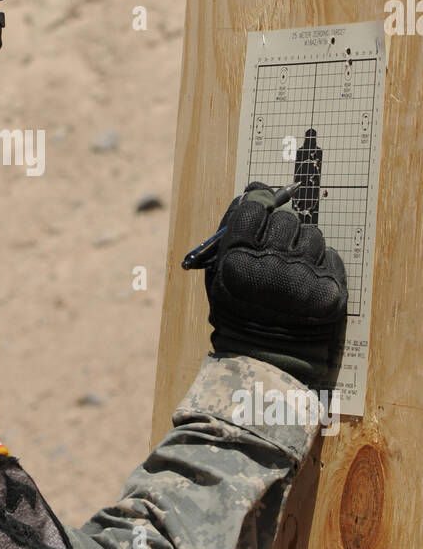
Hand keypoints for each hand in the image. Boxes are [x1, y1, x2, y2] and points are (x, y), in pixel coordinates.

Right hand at [204, 183, 347, 390]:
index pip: (254, 207)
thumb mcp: (218, 272)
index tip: (260, 215)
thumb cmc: (238, 311)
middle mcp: (272, 267)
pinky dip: (321, 267)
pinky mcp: (331, 292)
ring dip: (304, 249)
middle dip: (282, 233)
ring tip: (292, 273)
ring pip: (313, 235)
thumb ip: (231, 228)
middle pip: (286, 219)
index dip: (258, 209)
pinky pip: (331, 257)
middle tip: (275, 254)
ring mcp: (305, 280)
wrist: (266, 358)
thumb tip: (255, 189)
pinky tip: (307, 285)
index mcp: (238, 261)